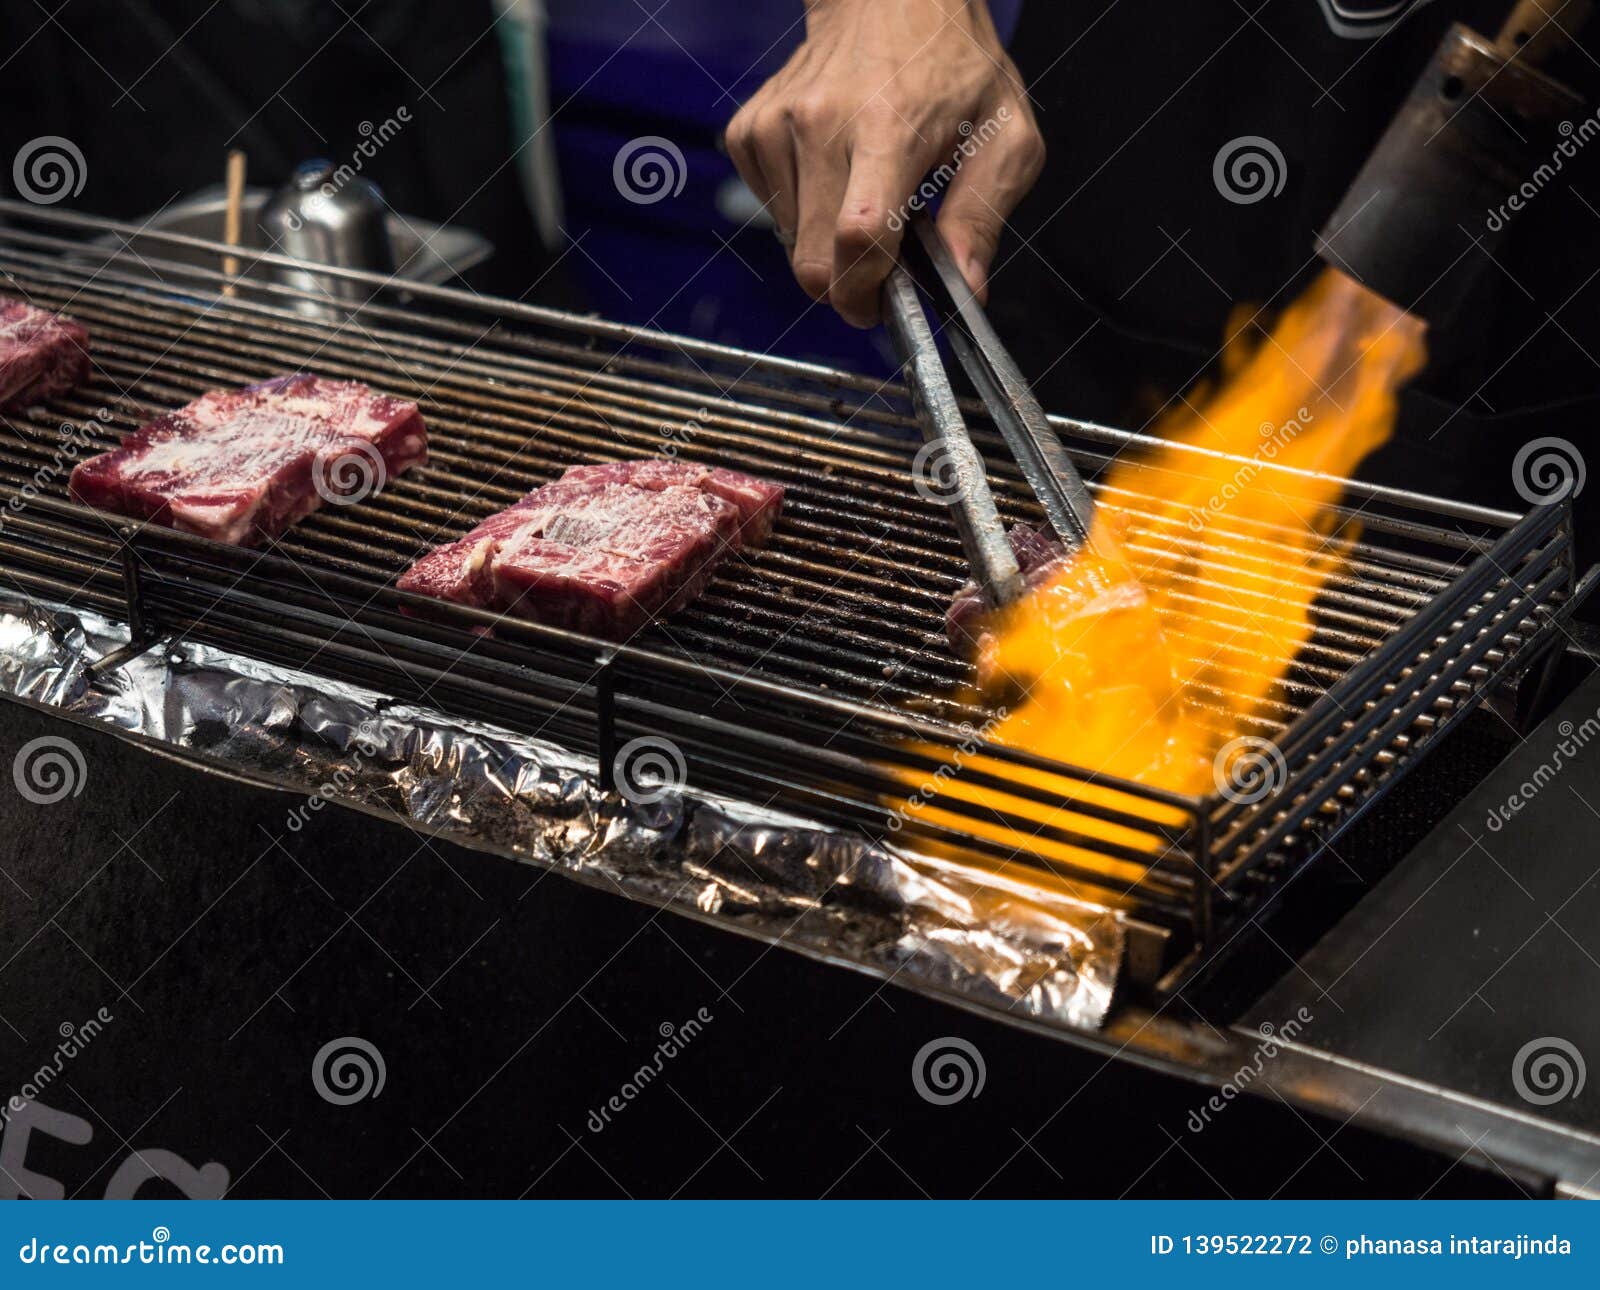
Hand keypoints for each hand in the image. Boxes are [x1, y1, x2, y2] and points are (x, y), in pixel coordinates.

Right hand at [726, 0, 1044, 327]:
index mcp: (890, 127)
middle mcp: (822, 124)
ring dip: (825, 239)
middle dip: (845, 283)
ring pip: (790, 242)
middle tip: (882, 258)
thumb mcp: (1004, 134)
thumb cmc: (951, 65)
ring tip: (864, 188)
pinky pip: (770, 210)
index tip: (881, 306)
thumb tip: (965, 288)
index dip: (865, 293)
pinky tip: (832, 171)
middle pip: (812, 261)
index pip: (858, 236)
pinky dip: (801, 210)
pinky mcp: (749, 131)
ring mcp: (777, 126)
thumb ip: (984, 216)